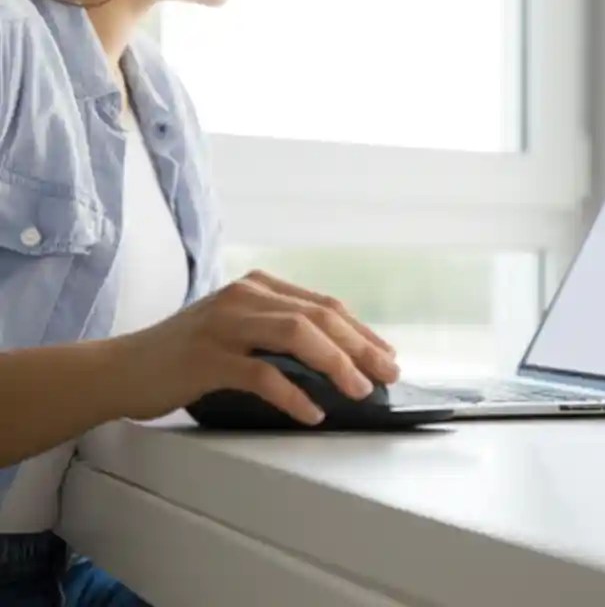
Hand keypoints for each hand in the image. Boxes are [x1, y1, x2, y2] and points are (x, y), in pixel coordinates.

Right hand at [108, 270, 399, 424]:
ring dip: (337, 364)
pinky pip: (262, 374)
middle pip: (319, 316)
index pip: (324, 305)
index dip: (362, 331)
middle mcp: (244, 297)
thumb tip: (341, 360)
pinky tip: (313, 413)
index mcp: (257, 287)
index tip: (388, 355)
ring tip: (359, 391)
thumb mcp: (237, 331)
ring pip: (297, 335)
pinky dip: (294, 395)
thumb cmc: (185, 356)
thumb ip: (279, 334)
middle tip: (388, 375)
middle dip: (362, 347)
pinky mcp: (207, 357)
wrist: (120, 369)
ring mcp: (224, 325)